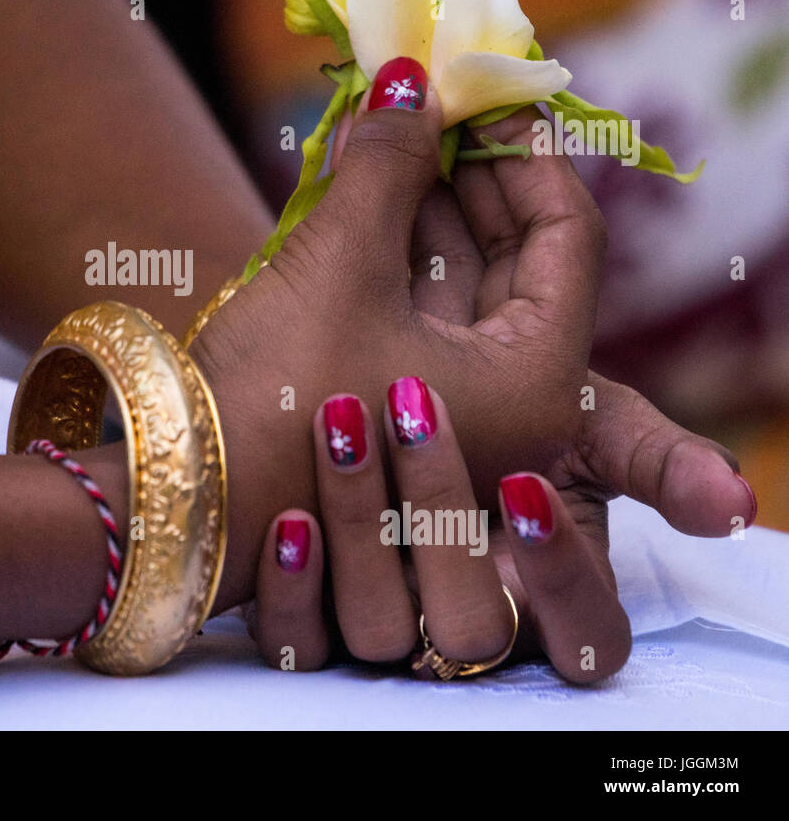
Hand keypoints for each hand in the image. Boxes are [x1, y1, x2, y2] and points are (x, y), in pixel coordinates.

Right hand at [191, 60, 754, 609]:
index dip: (526, 151)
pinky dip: (391, 243)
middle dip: (466, 170)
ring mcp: (454, 407)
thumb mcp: (342, 262)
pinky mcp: (396, 402)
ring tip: (385, 120)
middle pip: (513, 256)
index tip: (484, 88)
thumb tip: (411, 70)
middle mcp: (512, 404)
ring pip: (457, 278)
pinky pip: (414, 304)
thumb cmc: (281, 390)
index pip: (566, 237)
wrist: (186, 491)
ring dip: (421, 198)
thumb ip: (389, 159)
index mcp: (537, 384)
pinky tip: (362, 177)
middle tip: (429, 96)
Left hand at [252, 386, 629, 680]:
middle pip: (472, 629)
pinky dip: (294, 590)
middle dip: (442, 522)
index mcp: (547, 591)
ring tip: (338, 428)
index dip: (559, 575)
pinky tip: (291, 519)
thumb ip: (652, 458)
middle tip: (409, 411)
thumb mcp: (581, 421)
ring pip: (379, 633)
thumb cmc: (502, 410)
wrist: (390, 385)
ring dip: (362, 532)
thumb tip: (737, 502)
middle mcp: (467, 622)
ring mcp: (388, 628)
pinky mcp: (314, 624)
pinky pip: (302, 642)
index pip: (584, 637)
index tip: (521, 482)